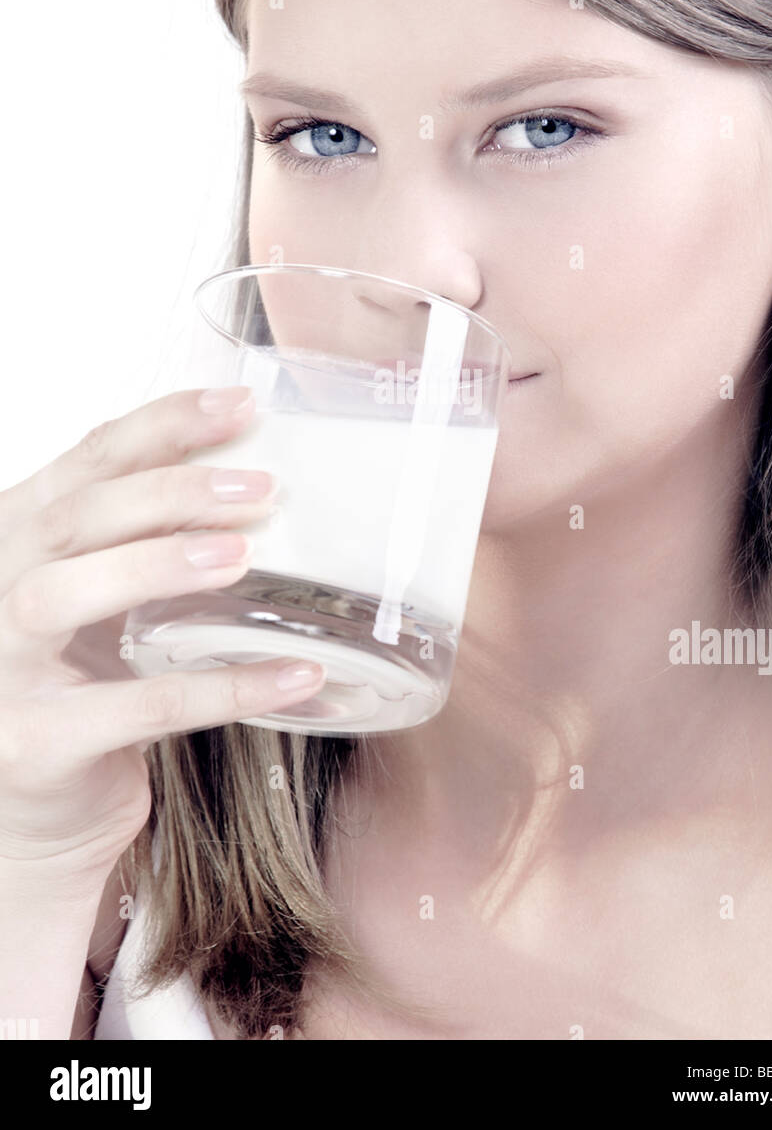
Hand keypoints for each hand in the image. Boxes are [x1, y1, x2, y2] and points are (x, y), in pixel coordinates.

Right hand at [0, 386, 325, 874]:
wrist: (33, 815)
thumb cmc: (83, 685)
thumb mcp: (106, 598)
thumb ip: (148, 539)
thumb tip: (256, 479)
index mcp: (21, 538)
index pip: (88, 460)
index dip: (163, 425)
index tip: (241, 404)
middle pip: (73, 517)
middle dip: (167, 492)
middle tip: (258, 487)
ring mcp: (3, 669)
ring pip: (62, 594)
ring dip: (156, 565)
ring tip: (242, 557)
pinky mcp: (35, 743)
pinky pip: (136, 707)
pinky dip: (222, 687)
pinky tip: (295, 674)